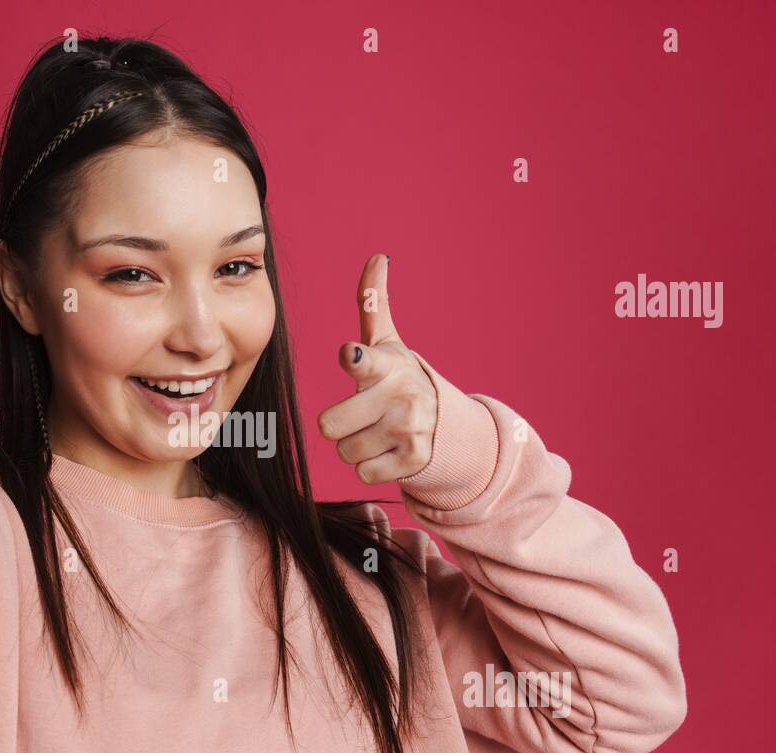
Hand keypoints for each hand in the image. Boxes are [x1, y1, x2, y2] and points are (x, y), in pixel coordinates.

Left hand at [316, 253, 437, 484]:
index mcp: (386, 365)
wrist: (446, 421)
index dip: (354, 359)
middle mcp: (400, 396)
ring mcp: (408, 430)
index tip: (351, 355)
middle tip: (358, 416)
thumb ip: (373, 302)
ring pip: (345, 452)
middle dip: (338, 425)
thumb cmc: (398, 377)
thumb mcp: (388, 343)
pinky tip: (387, 451)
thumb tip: (377, 257)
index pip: (364, 361)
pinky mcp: (413, 460)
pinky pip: (363, 473)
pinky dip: (371, 467)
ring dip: (354, 447)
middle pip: (330, 426)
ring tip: (376, 432)